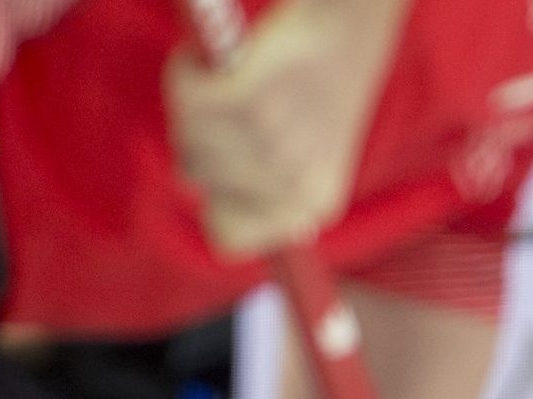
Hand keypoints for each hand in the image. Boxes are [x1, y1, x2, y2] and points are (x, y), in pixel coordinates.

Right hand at [165, 0, 407, 256]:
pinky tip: (214, 57)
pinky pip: (184, 96)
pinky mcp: (246, 98)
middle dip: (200, 137)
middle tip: (240, 100)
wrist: (348, 24)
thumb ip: (259, 186)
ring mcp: (270, 143)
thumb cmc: (321, 83)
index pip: (228, 239)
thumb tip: (199, 192)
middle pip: (195, 179)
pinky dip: (187, 69)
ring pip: (186, 138)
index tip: (235, 158)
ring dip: (194, 102)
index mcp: (314, 207)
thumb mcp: (303, 150)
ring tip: (237, 77)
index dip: (216, 196)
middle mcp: (293, 185)